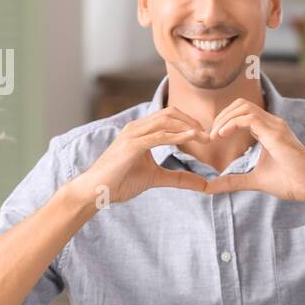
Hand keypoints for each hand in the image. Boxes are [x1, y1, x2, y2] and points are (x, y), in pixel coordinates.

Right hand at [69, 106, 208, 205]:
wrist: (95, 190)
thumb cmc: (120, 181)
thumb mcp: (155, 177)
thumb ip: (178, 177)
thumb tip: (203, 184)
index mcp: (141, 131)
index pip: (170, 117)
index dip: (190, 123)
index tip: (206, 136)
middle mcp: (136, 127)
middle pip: (170, 113)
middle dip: (192, 122)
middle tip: (209, 136)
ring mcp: (133, 134)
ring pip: (166, 120)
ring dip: (189, 127)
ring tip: (205, 137)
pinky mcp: (131, 145)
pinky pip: (158, 135)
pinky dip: (177, 135)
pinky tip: (192, 138)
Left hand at [203, 98, 304, 202]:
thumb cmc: (291, 182)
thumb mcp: (254, 181)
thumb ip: (233, 181)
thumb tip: (209, 187)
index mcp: (268, 130)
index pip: (242, 112)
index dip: (224, 121)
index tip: (213, 138)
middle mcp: (272, 123)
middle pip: (241, 104)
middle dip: (222, 116)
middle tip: (211, 135)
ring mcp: (275, 126)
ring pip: (243, 106)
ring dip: (225, 118)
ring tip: (215, 135)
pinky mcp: (275, 133)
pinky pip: (249, 118)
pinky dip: (232, 123)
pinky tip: (223, 135)